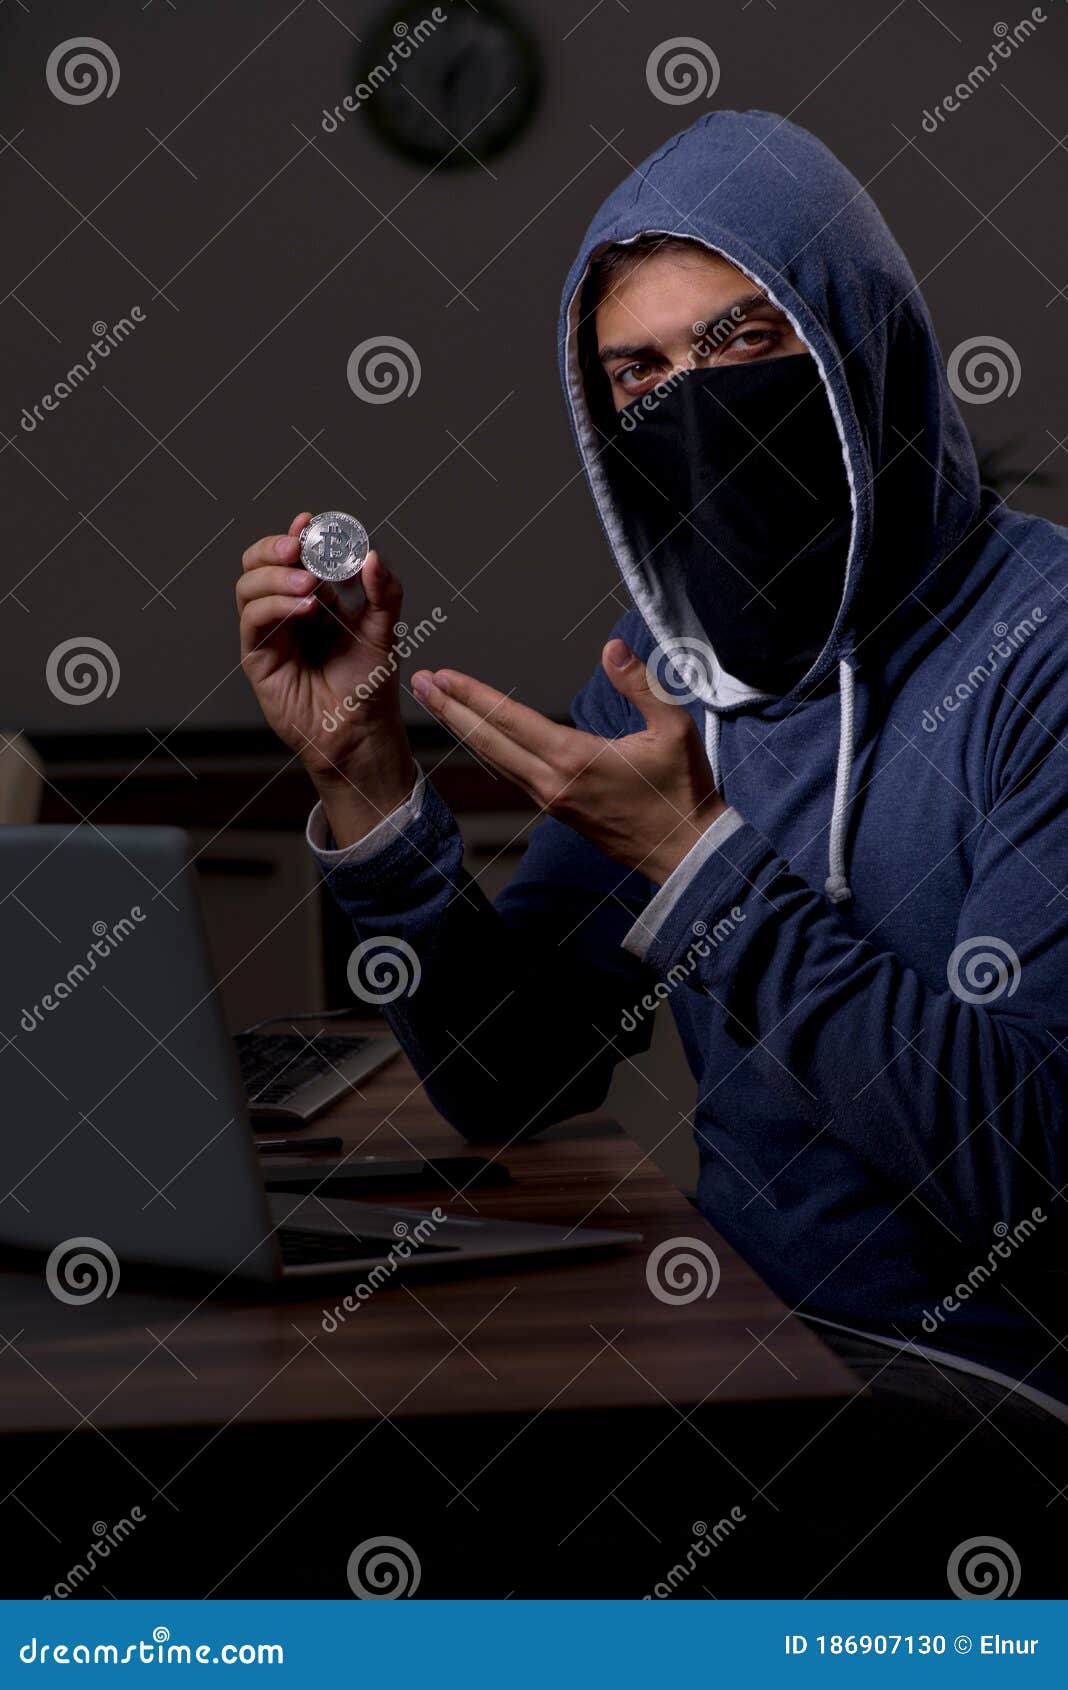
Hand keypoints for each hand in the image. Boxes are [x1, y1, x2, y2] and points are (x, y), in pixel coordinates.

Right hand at [237, 512, 415, 844]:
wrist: (360, 732)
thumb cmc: (369, 686)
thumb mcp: (385, 630)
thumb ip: (383, 592)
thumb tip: (373, 556)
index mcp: (316, 598)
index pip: (293, 556)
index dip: (296, 535)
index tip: (309, 522)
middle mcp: (287, 611)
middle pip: (259, 563)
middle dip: (274, 548)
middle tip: (298, 548)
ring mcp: (269, 633)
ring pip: (248, 586)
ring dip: (276, 577)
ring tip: (309, 584)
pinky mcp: (258, 657)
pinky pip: (253, 619)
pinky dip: (274, 604)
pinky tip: (303, 607)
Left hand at [412, 639, 724, 883]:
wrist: (686, 853)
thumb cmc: (683, 791)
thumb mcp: (674, 729)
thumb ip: (640, 685)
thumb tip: (611, 649)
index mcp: (574, 759)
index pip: (511, 720)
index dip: (473, 695)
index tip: (442, 675)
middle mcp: (552, 783)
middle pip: (488, 741)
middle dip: (450, 710)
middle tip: (419, 682)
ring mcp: (551, 801)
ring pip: (496, 760)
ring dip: (465, 730)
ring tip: (439, 704)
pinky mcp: (558, 811)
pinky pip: (513, 775)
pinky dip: (490, 750)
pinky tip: (481, 737)